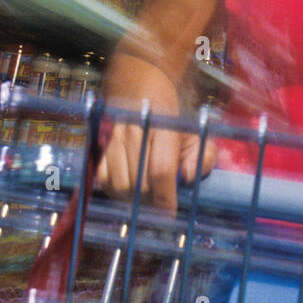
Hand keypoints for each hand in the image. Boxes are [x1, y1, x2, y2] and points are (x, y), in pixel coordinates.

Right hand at [97, 116, 217, 212]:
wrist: (140, 90)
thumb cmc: (173, 120)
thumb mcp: (198, 135)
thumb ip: (204, 158)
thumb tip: (186, 178)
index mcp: (162, 126)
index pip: (161, 170)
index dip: (166, 197)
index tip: (170, 212)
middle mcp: (133, 132)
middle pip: (139, 183)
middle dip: (151, 201)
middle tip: (160, 205)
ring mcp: (113, 139)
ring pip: (119, 186)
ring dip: (133, 200)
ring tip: (146, 198)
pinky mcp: (99, 146)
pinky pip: (103, 181)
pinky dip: (116, 192)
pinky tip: (130, 189)